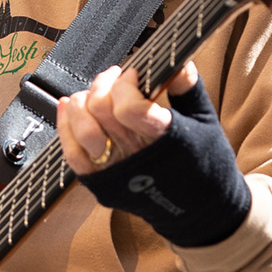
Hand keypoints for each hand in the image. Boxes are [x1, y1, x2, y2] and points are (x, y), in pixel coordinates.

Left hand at [56, 61, 200, 175]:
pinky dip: (65, 127)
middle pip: (102, 111)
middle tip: (114, 78)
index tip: (133, 74)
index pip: (130, 108)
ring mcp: (117, 172)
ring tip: (93, 94)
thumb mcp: (205, 120)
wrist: (202, 210)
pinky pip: (73, 155)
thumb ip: (188, 88)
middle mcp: (139, 156)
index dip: (126, 85)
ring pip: (83, 130)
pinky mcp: (102, 184)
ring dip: (82, 103)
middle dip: (104, 85)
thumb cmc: (205, 162)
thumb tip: (176, 60)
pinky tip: (68, 108)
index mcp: (167, 138)